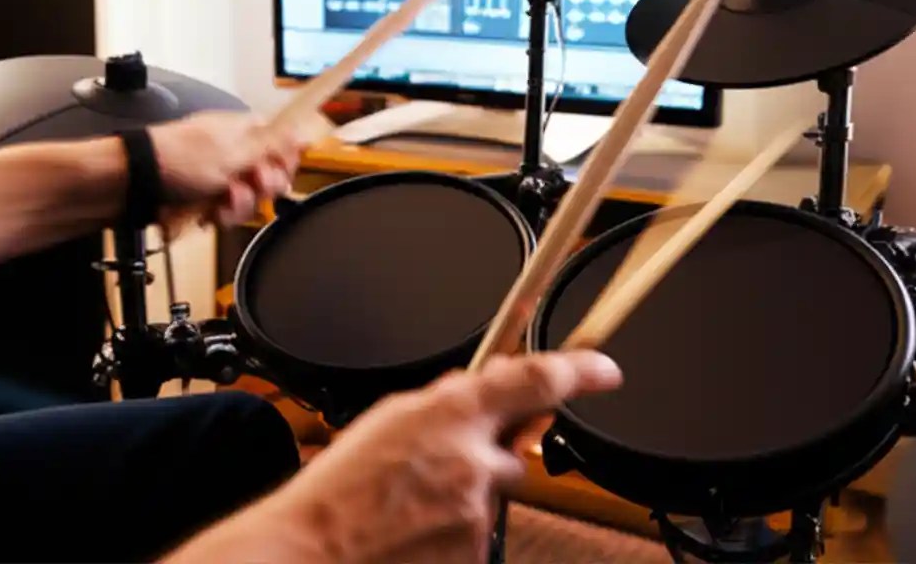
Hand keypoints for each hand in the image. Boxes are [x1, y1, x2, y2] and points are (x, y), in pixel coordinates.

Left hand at [149, 112, 302, 227]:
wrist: (138, 182)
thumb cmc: (180, 159)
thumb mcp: (235, 152)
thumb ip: (273, 146)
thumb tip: (303, 131)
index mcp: (244, 131)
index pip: (283, 143)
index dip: (285, 161)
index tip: (279, 170)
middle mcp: (235, 151)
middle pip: (269, 174)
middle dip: (262, 188)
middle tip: (250, 185)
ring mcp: (220, 174)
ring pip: (250, 198)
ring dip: (239, 205)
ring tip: (222, 202)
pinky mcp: (207, 196)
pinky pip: (229, 211)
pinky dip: (221, 215)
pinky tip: (210, 213)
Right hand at [263, 351, 623, 563]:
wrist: (312, 554)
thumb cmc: (336, 491)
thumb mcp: (386, 419)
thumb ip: (441, 401)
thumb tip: (475, 389)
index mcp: (451, 416)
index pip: (536, 380)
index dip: (580, 370)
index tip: (603, 370)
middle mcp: (474, 463)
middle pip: (511, 451)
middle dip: (484, 455)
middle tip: (435, 467)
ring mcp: (477, 513)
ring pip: (491, 495)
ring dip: (463, 494)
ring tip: (409, 504)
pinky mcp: (476, 553)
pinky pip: (478, 532)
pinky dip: (453, 529)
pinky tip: (414, 529)